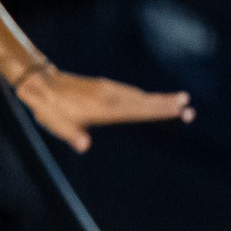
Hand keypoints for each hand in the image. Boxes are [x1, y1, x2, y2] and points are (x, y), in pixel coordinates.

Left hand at [15, 68, 194, 152]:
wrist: (41, 84)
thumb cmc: (50, 109)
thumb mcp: (57, 125)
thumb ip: (72, 134)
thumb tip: (83, 146)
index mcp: (105, 107)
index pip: (138, 110)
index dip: (159, 110)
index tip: (179, 109)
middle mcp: (111, 96)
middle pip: (145, 101)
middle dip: (167, 104)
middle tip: (189, 106)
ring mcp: (109, 89)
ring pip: (140, 95)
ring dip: (160, 99)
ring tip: (180, 101)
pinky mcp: (106, 87)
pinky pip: (132, 93)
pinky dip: (146, 97)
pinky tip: (152, 100)